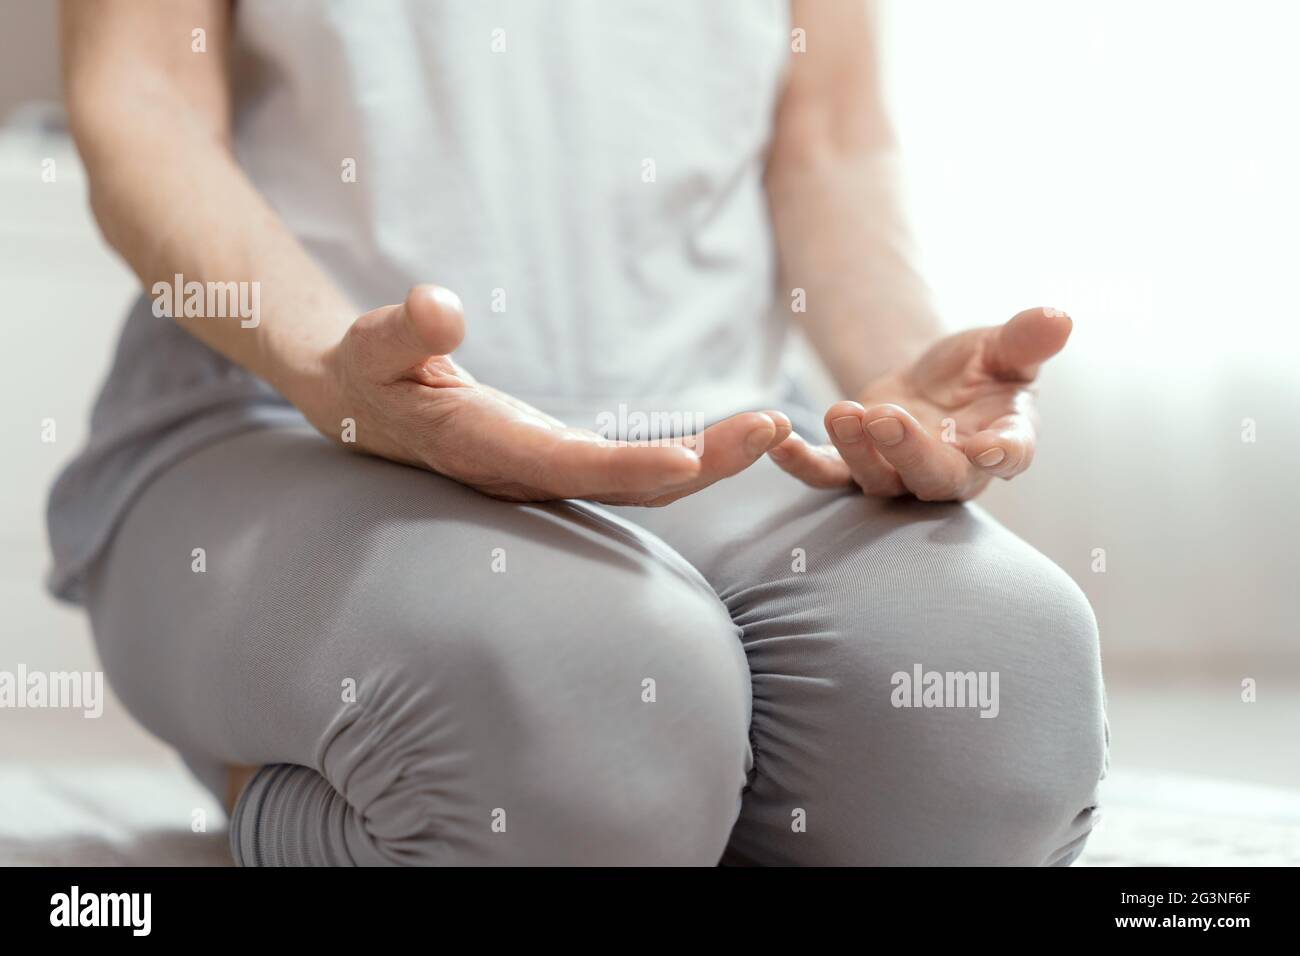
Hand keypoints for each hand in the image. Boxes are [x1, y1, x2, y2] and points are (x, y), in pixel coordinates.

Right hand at [312, 286, 790, 505]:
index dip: (627, 466)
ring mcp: (551, 473)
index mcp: (485, 448)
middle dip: (703, 465)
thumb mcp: (374, 343)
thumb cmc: (372, 370)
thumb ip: (403, 330)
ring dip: (710, 461)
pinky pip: (636, 469)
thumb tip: (437, 306)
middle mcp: (528, 474)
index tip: (689, 458)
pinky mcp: (565, 462)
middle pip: (627, 483)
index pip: (565, 465)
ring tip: (772, 427)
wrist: (366, 407)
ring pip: (641, 482)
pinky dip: (689, 457)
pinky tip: (732, 438)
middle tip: (772, 427)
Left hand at [767, 308, 1071, 500]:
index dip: (1001, 453)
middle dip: (909, 452)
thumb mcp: (1002, 346)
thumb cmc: (979, 370)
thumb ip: (1026, 338)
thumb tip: (1060, 317)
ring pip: (878, 479)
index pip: (1009, 454)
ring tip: (842, 409)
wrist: (934, 383)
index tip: (991, 447)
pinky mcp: (856, 468)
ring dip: (857, 449)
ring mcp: (900, 475)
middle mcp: (953, 471)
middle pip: (934, 478)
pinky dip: (800, 464)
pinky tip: (777, 440)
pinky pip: (826, 475)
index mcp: (1003, 442)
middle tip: (885, 417)